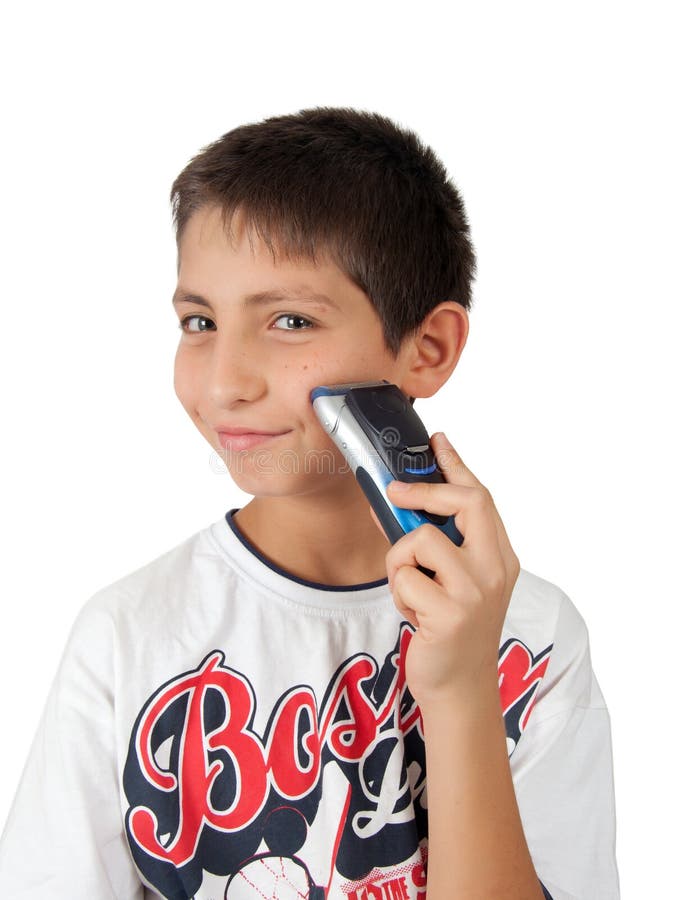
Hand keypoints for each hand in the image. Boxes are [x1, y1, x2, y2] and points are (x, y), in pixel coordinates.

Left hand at [370, 432, 519, 706]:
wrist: (459, 689)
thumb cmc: (451, 631)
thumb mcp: (455, 581)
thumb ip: (439, 544)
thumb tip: (397, 501)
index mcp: (499, 556)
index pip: (480, 497)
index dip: (456, 464)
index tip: (438, 440)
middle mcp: (495, 568)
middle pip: (465, 502)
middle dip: (423, 491)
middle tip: (395, 494)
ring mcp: (476, 591)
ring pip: (419, 540)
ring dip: (399, 563)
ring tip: (410, 590)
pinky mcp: (450, 613)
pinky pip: (404, 577)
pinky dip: (398, 593)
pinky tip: (414, 615)